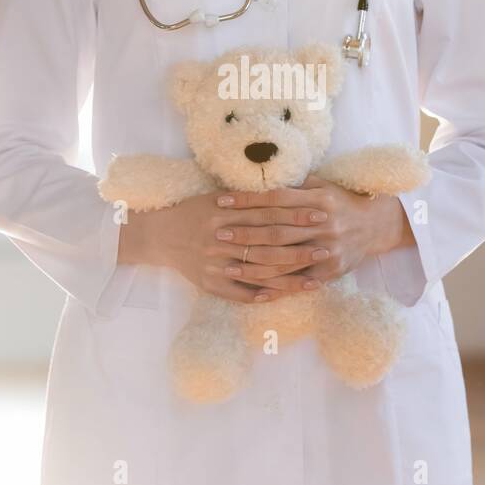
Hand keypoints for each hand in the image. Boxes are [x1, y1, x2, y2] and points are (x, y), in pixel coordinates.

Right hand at [116, 189, 329, 303]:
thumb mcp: (217, 196)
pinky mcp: (210, 283)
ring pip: (259, 273)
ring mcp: (216, 264)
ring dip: (288, 277)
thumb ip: (247, 198)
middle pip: (268, 245)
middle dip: (299, 247)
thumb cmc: (193, 211)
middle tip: (326, 248)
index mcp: (225, 213)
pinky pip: (239, 293)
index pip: (268, 213)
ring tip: (313, 279)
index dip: (296, 214)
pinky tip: (281, 296)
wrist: (159, 235)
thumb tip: (282, 189)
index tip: (320, 214)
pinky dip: (260, 294)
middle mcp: (221, 239)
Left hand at [215, 174, 411, 295]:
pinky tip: (255, 290)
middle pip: (277, 230)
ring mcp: (328, 249)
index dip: (247, 200)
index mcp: (319, 199)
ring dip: (254, 263)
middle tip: (218, 232)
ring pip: (285, 258)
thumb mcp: (322, 185)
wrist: (376, 225)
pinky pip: (299, 281)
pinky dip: (278, 286)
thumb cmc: (341, 201)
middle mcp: (323, 224)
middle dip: (245, 232)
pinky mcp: (331, 270)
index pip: (276, 199)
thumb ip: (294, 184)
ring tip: (228, 263)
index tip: (222, 201)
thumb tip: (260, 176)